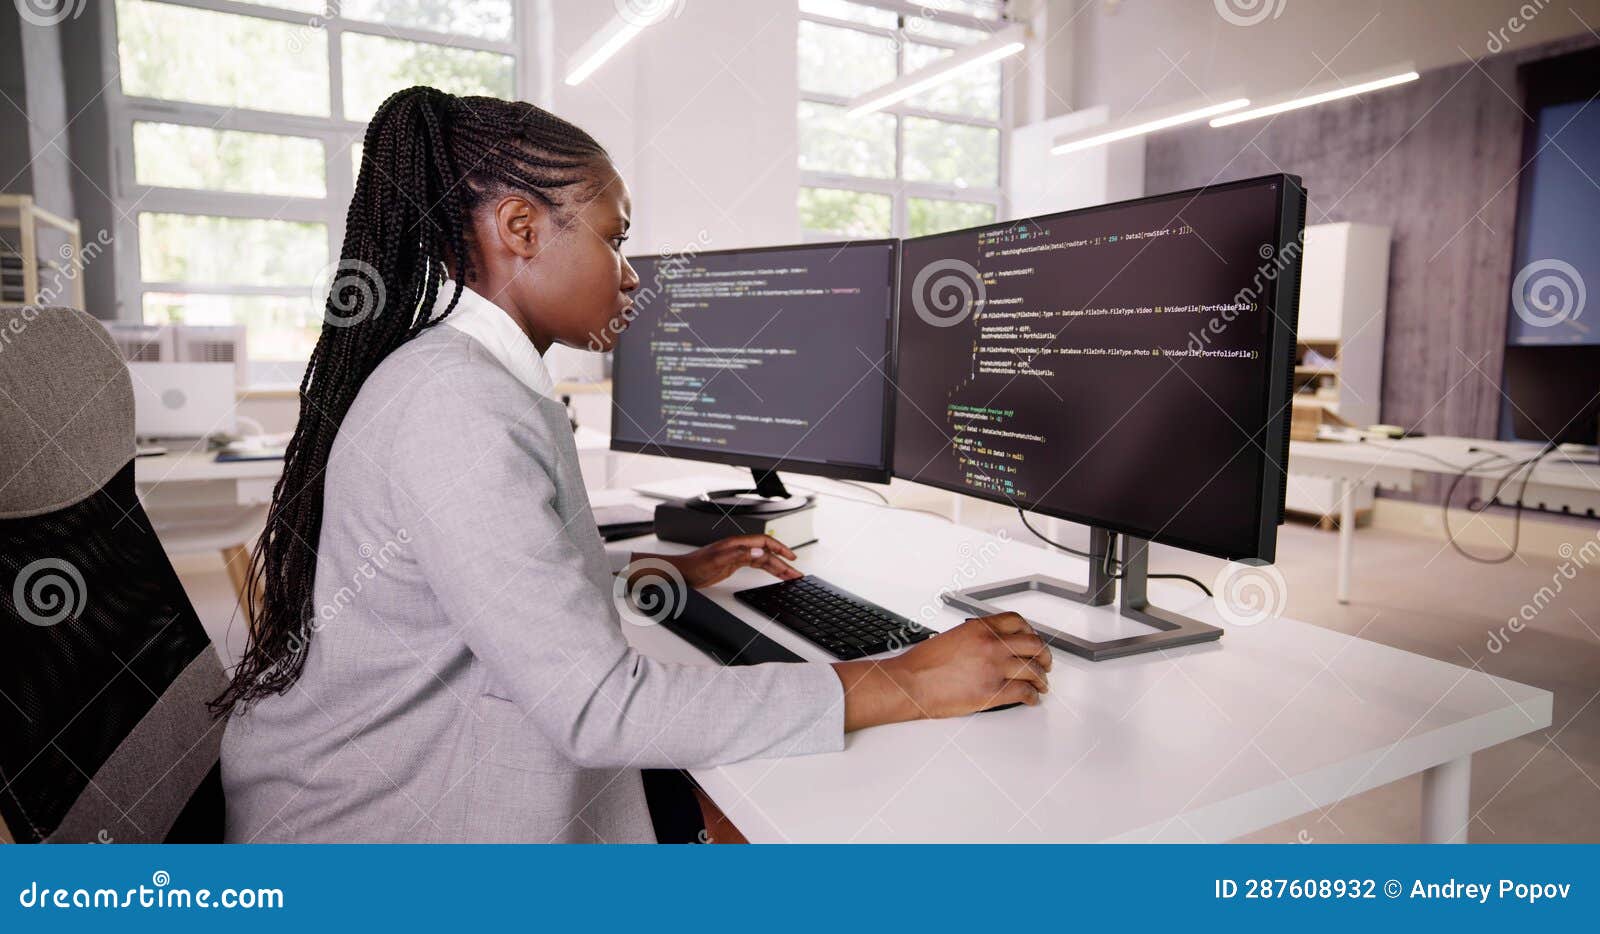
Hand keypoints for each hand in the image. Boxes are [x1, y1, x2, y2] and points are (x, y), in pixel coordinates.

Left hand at [648, 535, 801, 588]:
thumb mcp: (718, 561)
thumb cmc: (695, 565)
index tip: (791, 557)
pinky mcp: (733, 564)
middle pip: (767, 553)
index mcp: (737, 544)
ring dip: (776, 567)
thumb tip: (759, 552)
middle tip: (795, 573)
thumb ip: (739, 555)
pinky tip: (772, 574)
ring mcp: (736, 556)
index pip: (765, 542)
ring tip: (789, 576)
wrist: (681, 573)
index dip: (780, 548)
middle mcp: (739, 548)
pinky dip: (766, 569)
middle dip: (783, 562)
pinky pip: (755, 565)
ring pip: (763, 560)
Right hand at [834, 612, 1050, 730]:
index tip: (1033, 637)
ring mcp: (994, 668)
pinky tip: (1031, 698)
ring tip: (1042, 683)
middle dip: (1043, 655)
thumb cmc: (923, 664)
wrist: (910, 683)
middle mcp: (991, 645)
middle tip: (1045, 662)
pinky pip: (1024, 692)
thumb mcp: (951, 637)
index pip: (1017, 622)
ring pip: (1033, 670)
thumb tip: (991, 645)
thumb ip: (975, 637)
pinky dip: (1032, 696)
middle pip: (1032, 644)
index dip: (1030, 631)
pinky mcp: (993, 691)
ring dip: (1041, 678)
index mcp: (979, 628)